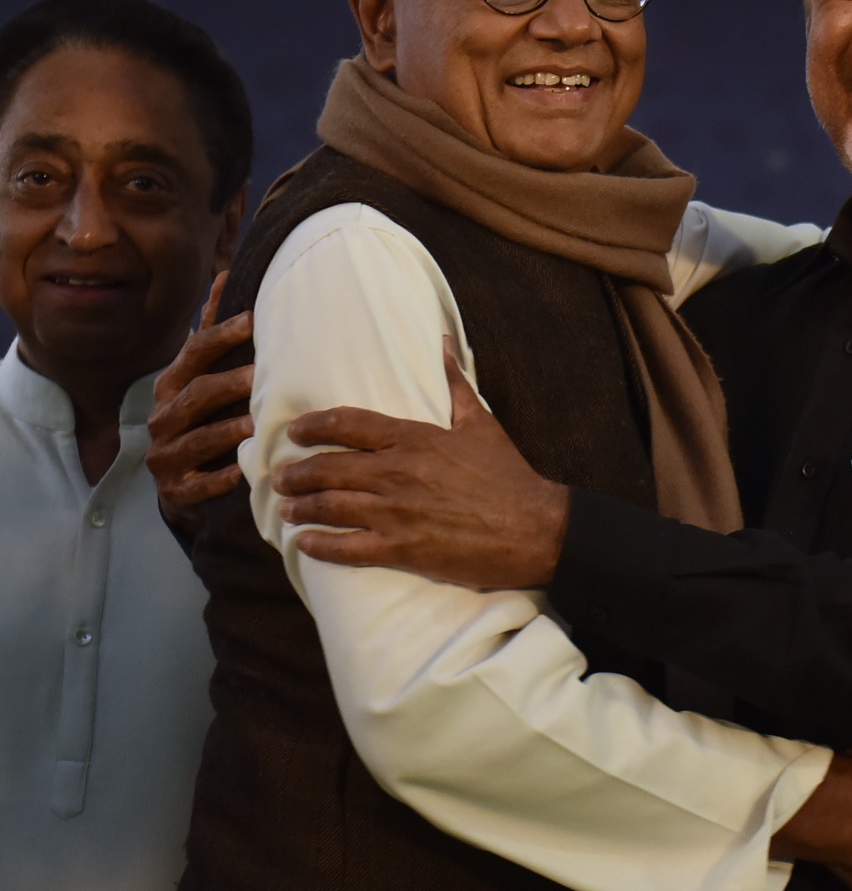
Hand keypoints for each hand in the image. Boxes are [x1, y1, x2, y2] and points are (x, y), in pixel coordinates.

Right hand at [147, 272, 253, 535]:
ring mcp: (166, 456)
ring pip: (197, 440)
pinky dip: (218, 479)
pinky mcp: (176, 491)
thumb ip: (212, 329)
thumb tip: (225, 274)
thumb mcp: (200, 373)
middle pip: (196, 395)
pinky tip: (241, 471)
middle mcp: (162, 418)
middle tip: (261, 375)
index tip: (252, 320)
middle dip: (228, 384)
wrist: (180, 483)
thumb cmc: (200, 417)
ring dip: (227, 432)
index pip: (194, 354)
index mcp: (171, 385)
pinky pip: (198, 485)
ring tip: (257, 425)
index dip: (221, 336)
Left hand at [278, 343, 569, 587]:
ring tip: (285, 508)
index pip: (348, 424)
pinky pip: (347, 547)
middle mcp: (396, 471)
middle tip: (278, 478)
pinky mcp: (402, 547)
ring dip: (301, 507)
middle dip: (297, 473)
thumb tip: (445, 342)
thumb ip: (455, 382)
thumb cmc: (507, 474)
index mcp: (412, 437)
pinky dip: (320, 544)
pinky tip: (303, 543)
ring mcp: (396, 511)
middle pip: (328, 466)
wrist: (533, 527)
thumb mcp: (480, 422)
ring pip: (331, 505)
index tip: (293, 432)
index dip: (314, 426)